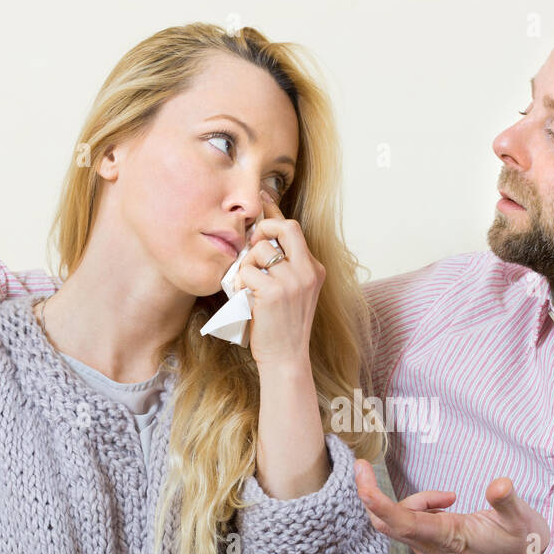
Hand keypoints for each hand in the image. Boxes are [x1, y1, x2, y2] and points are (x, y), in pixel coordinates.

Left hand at [234, 190, 324, 369]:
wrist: (286, 358)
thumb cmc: (282, 326)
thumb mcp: (291, 292)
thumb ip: (283, 266)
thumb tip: (260, 238)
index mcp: (313, 269)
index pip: (293, 229)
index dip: (275, 210)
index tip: (262, 195)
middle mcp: (308, 271)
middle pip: (285, 227)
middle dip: (264, 226)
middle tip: (251, 243)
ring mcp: (293, 281)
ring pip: (259, 252)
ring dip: (246, 265)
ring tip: (247, 285)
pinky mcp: (273, 292)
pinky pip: (247, 271)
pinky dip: (239, 283)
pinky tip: (244, 298)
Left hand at [354, 461, 552, 553]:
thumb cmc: (526, 549)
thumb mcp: (523, 520)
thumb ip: (507, 501)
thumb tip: (499, 484)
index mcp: (447, 538)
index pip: (400, 520)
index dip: (375, 500)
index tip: (360, 474)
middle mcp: (432, 550)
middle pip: (387, 522)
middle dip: (375, 495)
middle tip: (368, 467)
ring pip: (401, 524)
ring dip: (414, 502)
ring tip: (449, 497)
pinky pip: (413, 530)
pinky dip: (421, 512)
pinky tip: (448, 507)